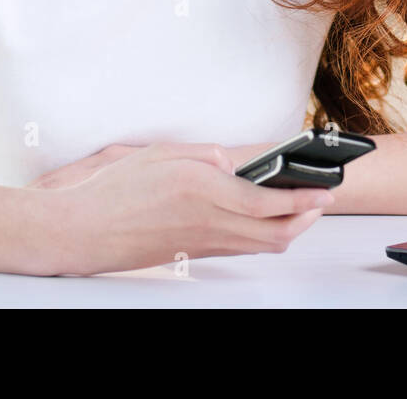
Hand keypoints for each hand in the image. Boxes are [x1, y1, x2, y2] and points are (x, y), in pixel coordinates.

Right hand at [43, 142, 334, 275]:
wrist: (82, 231)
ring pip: (261, 245)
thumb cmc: (114, 191)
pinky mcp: (194, 254)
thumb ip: (203, 155)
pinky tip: (263, 222)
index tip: (324, 190)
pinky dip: (262, 237)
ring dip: (288, 230)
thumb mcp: (160, 153)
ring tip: (300, 210)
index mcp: (202, 189)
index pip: (268, 201)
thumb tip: (231, 161)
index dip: (303, 199)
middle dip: (306, 219)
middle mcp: (208, 221)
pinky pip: (241, 249)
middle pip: (275, 233)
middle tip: (321, 202)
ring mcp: (202, 242)